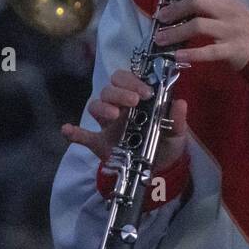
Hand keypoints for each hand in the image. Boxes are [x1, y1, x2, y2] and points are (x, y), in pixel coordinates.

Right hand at [61, 69, 190, 170]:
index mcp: (135, 98)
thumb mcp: (176, 132)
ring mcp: (107, 125)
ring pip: (95, 106)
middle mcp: (118, 107)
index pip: (126, 79)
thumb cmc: (165, 141)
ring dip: (102, 107)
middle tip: (133, 102)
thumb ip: (177, 119)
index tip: (146, 92)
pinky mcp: (99, 144)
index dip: (132, 81)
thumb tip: (180, 103)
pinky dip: (74, 133)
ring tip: (115, 116)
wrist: (160, 169)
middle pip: (109, 90)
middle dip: (119, 92)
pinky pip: (83, 136)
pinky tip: (67, 130)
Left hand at [153, 0, 248, 70]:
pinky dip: (191, 54)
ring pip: (198, 26)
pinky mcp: (231, 49)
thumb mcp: (229, 6)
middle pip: (196, 1)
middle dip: (175, 9)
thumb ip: (209, 0)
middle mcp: (226, 9)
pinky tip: (178, 56)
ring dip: (175, 33)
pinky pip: (209, 51)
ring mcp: (229, 29)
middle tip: (161, 17)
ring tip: (160, 39)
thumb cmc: (242, 25)